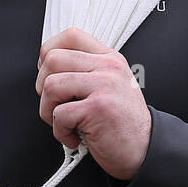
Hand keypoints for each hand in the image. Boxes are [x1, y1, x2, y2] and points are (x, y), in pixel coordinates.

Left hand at [36, 27, 151, 180]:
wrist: (145, 150)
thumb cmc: (121, 123)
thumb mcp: (110, 86)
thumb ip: (86, 71)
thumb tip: (47, 66)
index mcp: (109, 58)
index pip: (70, 35)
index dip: (48, 53)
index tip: (48, 74)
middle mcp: (108, 67)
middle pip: (53, 59)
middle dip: (42, 87)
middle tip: (55, 106)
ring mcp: (104, 85)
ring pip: (51, 86)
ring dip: (48, 111)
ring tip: (64, 123)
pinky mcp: (98, 108)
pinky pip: (59, 114)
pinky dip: (60, 132)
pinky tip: (74, 137)